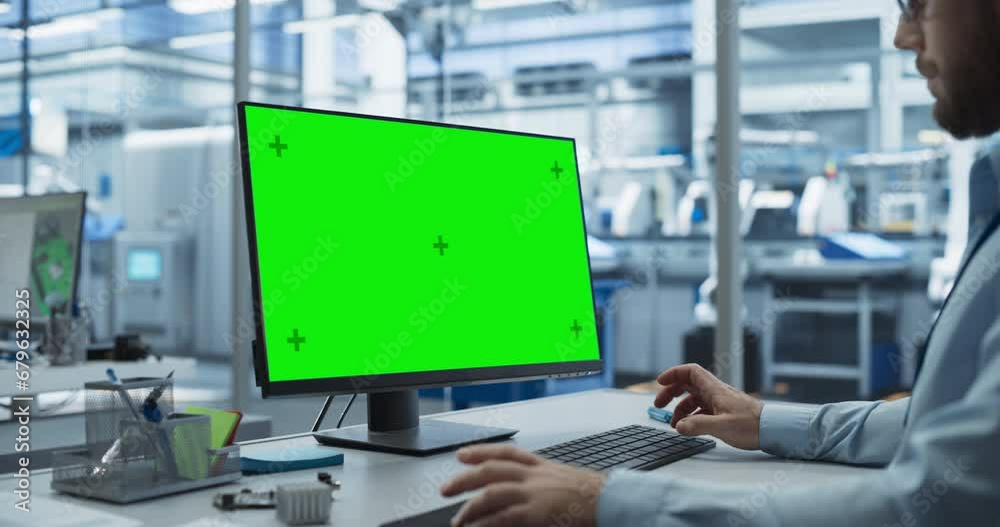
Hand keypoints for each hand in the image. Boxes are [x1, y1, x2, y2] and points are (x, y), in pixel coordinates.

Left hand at [440, 445, 604, 526]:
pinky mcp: (536, 513)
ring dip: (470, 507)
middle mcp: (534, 475)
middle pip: (490, 469)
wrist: (612, 501)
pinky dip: (485, 523)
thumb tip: (526, 490)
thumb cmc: (594, 495)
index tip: (462, 454)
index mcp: (541, 465)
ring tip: (458, 520)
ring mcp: (533, 493)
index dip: (481, 451)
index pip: (505, 452)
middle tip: (445, 488)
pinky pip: (502, 517)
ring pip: (491, 493)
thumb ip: (544, 482)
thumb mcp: (565, 480)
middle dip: (464, 478)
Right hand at [653, 363, 763, 449]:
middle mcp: (716, 392)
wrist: (773, 429)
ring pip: (694, 398)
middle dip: (671, 392)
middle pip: (688, 384)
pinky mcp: (724, 412)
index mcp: (715, 389)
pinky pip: (702, 409)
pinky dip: (692, 416)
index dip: (674, 373)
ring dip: (681, 408)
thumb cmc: (753, 425)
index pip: (691, 371)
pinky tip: (690, 427)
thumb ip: (698, 425)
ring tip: (674, 424)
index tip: (660, 382)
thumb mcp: (723, 427)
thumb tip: (678, 426)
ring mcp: (720, 402)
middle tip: (659, 404)